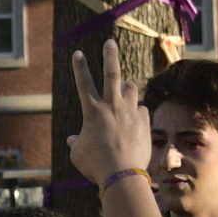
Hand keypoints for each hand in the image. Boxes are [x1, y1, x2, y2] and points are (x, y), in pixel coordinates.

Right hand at [65, 42, 150, 187]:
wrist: (122, 174)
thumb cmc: (95, 165)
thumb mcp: (78, 154)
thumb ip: (76, 142)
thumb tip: (73, 140)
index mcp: (92, 111)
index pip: (83, 83)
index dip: (79, 66)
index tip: (78, 53)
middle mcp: (112, 106)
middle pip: (112, 74)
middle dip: (110, 56)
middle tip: (110, 43)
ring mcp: (130, 112)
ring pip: (130, 88)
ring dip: (125, 87)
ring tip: (122, 90)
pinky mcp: (144, 121)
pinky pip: (140, 109)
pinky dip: (135, 111)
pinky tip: (133, 120)